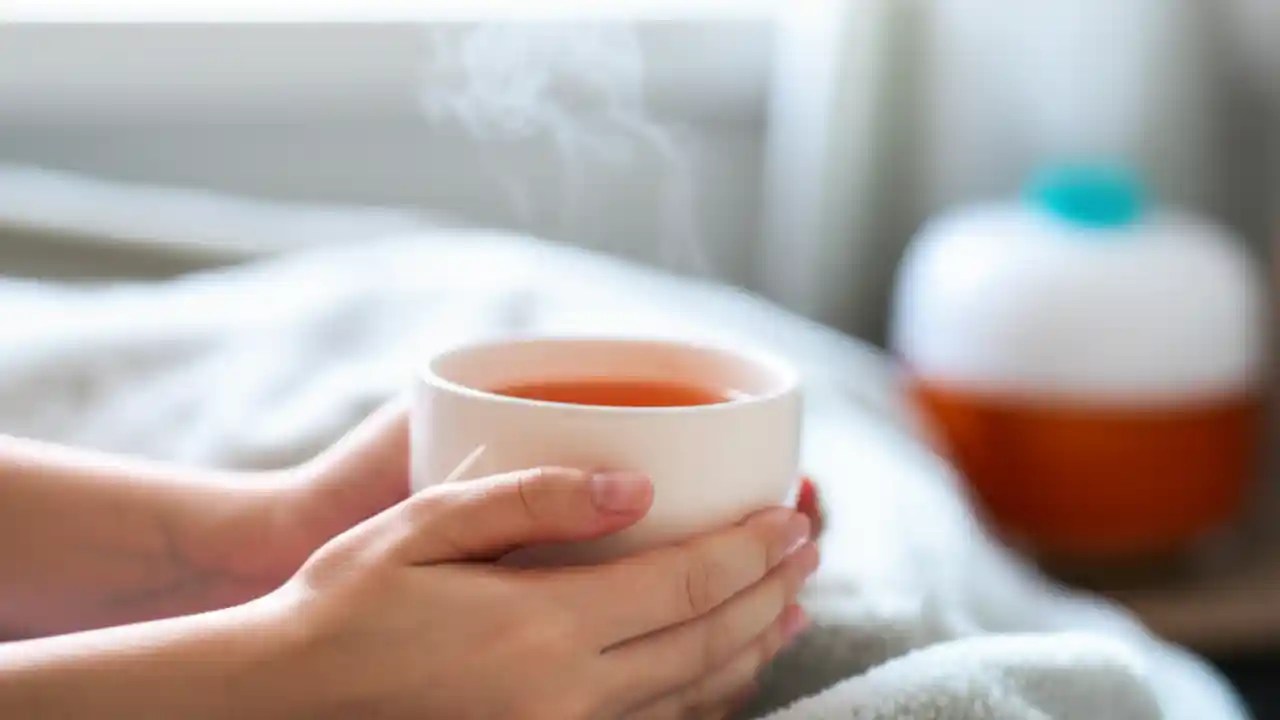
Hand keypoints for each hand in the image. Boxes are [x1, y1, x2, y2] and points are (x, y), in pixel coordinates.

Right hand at [256, 467, 817, 719]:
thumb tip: (638, 488)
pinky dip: (705, 699)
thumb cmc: (343, 601)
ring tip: (788, 607)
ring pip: (692, 695)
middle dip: (767, 591)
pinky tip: (721, 672)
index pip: (686, 584)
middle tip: (806, 549)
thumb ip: (535, 500)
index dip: (750, 549)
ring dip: (750, 648)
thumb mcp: (426, 526)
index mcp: (543, 628)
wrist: (284, 700)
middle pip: (705, 641)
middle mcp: (567, 695)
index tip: (793, 518)